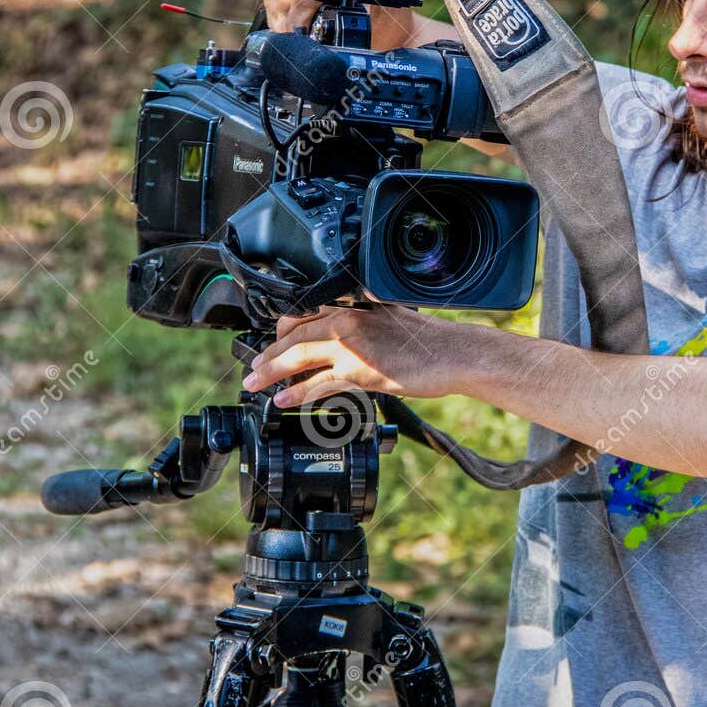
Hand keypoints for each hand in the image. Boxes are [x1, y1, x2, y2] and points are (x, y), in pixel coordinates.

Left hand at [242, 304, 472, 406]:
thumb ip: (362, 325)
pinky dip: (296, 393)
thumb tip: (342, 341)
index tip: (271, 346)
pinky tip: (283, 401)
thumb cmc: (429, 341)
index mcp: (354, 305)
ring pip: (298, 357)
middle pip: (294, 336)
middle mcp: (347, 320)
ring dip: (272, 373)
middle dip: (268, 355)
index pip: (303, 314)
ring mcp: (351, 345)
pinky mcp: (358, 371)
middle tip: (254, 370)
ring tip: (256, 385)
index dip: (281, 333)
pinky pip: (317, 383)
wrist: (453, 354)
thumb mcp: (389, 320)